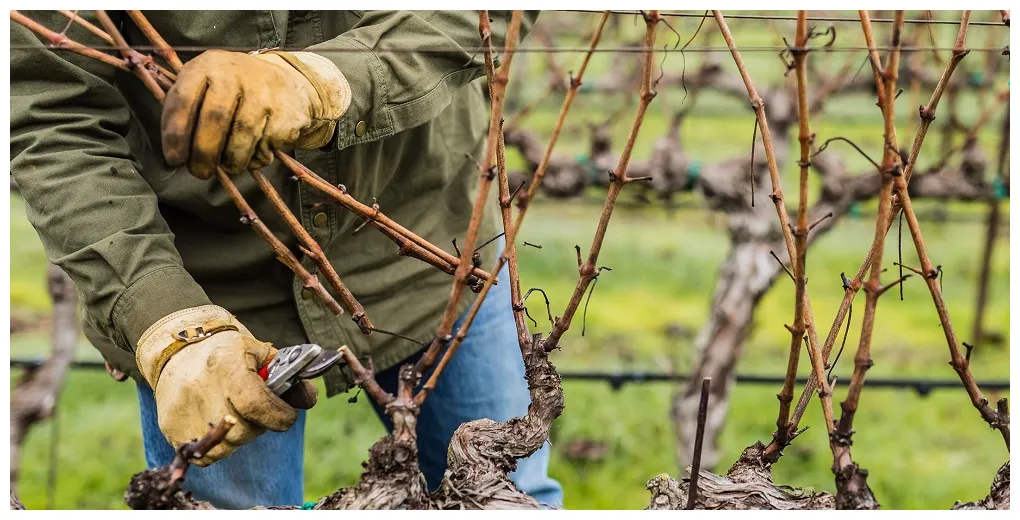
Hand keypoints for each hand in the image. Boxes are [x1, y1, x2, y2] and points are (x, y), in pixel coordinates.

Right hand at [136, 305, 317, 465]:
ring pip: (225, 447)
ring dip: (240, 437)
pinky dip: (219, 445)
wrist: (177, 346)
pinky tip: (220, 425)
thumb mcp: (260, 352)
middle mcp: (201, 389)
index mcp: (226, 366)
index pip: (256, 404)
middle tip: (258, 410)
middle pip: (243, 430)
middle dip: (260, 425)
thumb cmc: (226, 349)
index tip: (288, 416)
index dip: (278, 415)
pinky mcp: (171, 427)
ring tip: (237, 415)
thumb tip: (309, 399)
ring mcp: (183, 412)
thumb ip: (289, 375)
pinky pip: (204, 455)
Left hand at [161, 50, 350, 179]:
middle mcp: (236, 76)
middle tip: (199, 172)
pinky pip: (264, 148)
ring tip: (228, 166)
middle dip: (203, 154)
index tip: (174, 159)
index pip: (184, 99)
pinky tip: (252, 153)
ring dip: (231, 162)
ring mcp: (263, 95)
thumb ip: (188, 108)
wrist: (290, 82)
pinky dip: (255, 159)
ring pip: (241, 139)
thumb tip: (174, 153)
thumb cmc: (236, 89)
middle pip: (214, 120)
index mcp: (208, 66)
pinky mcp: (284, 116)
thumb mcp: (208, 82)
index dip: (175, 134)